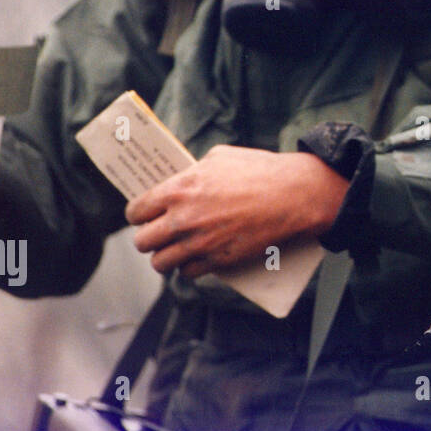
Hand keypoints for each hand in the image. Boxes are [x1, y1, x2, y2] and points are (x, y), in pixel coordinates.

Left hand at [125, 144, 347, 279]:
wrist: (293, 195)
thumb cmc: (260, 171)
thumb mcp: (220, 157)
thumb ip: (193, 172)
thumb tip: (183, 180)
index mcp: (178, 189)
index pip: (136, 211)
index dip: (138, 215)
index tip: (144, 216)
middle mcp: (183, 219)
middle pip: (142, 241)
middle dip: (149, 238)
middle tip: (159, 234)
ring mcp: (199, 243)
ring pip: (161, 263)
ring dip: (166, 258)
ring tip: (174, 252)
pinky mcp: (218, 260)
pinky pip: (189, 273)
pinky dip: (190, 268)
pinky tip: (197, 258)